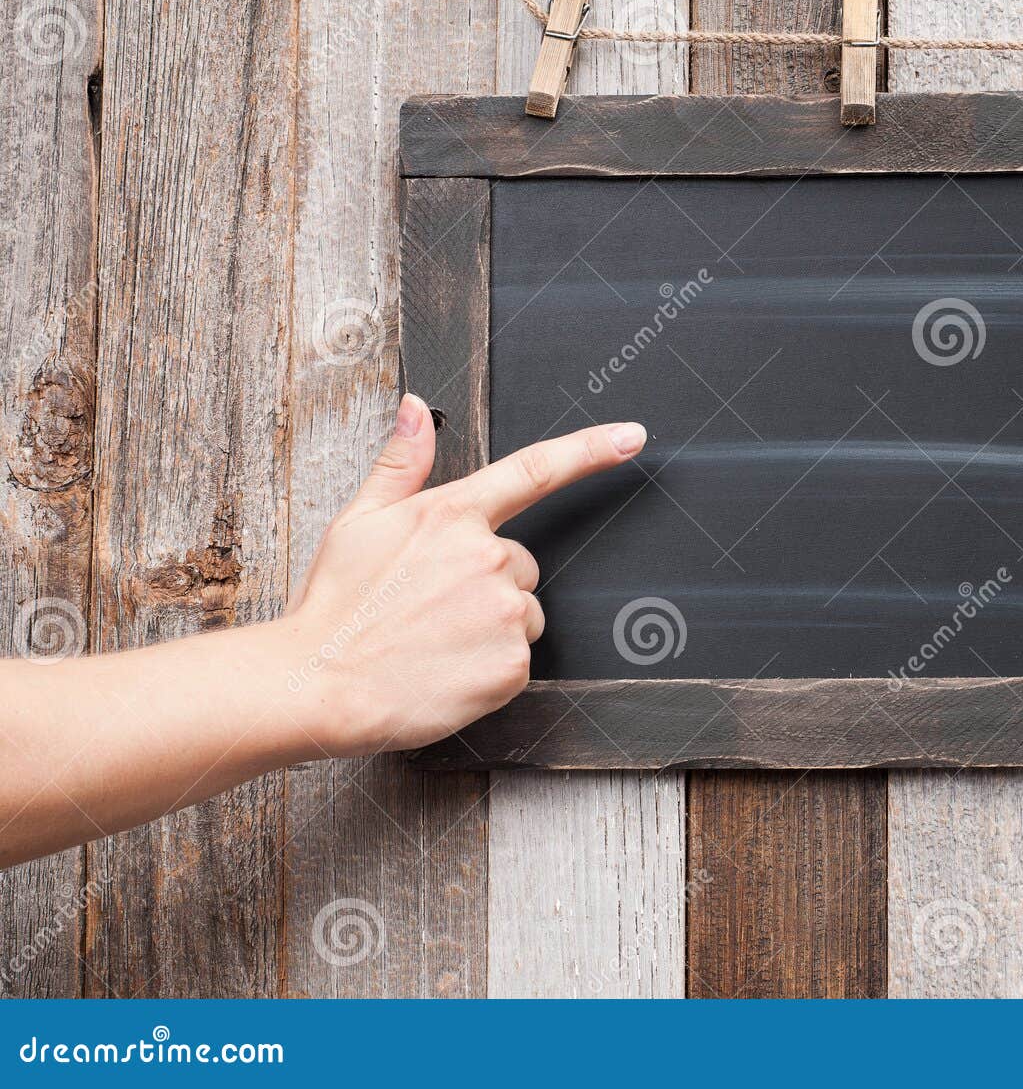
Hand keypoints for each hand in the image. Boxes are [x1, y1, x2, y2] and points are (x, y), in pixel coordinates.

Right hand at [278, 394, 645, 755]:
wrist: (319, 685)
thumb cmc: (336, 606)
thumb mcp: (359, 521)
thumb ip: (402, 463)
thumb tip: (416, 406)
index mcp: (453, 514)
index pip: (535, 470)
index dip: (591, 449)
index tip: (633, 436)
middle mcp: (488, 557)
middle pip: (522, 565)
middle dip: (489, 583)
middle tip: (432, 607)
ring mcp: (503, 612)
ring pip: (524, 613)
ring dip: (492, 627)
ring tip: (435, 641)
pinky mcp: (511, 665)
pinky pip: (520, 660)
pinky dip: (490, 668)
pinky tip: (446, 670)